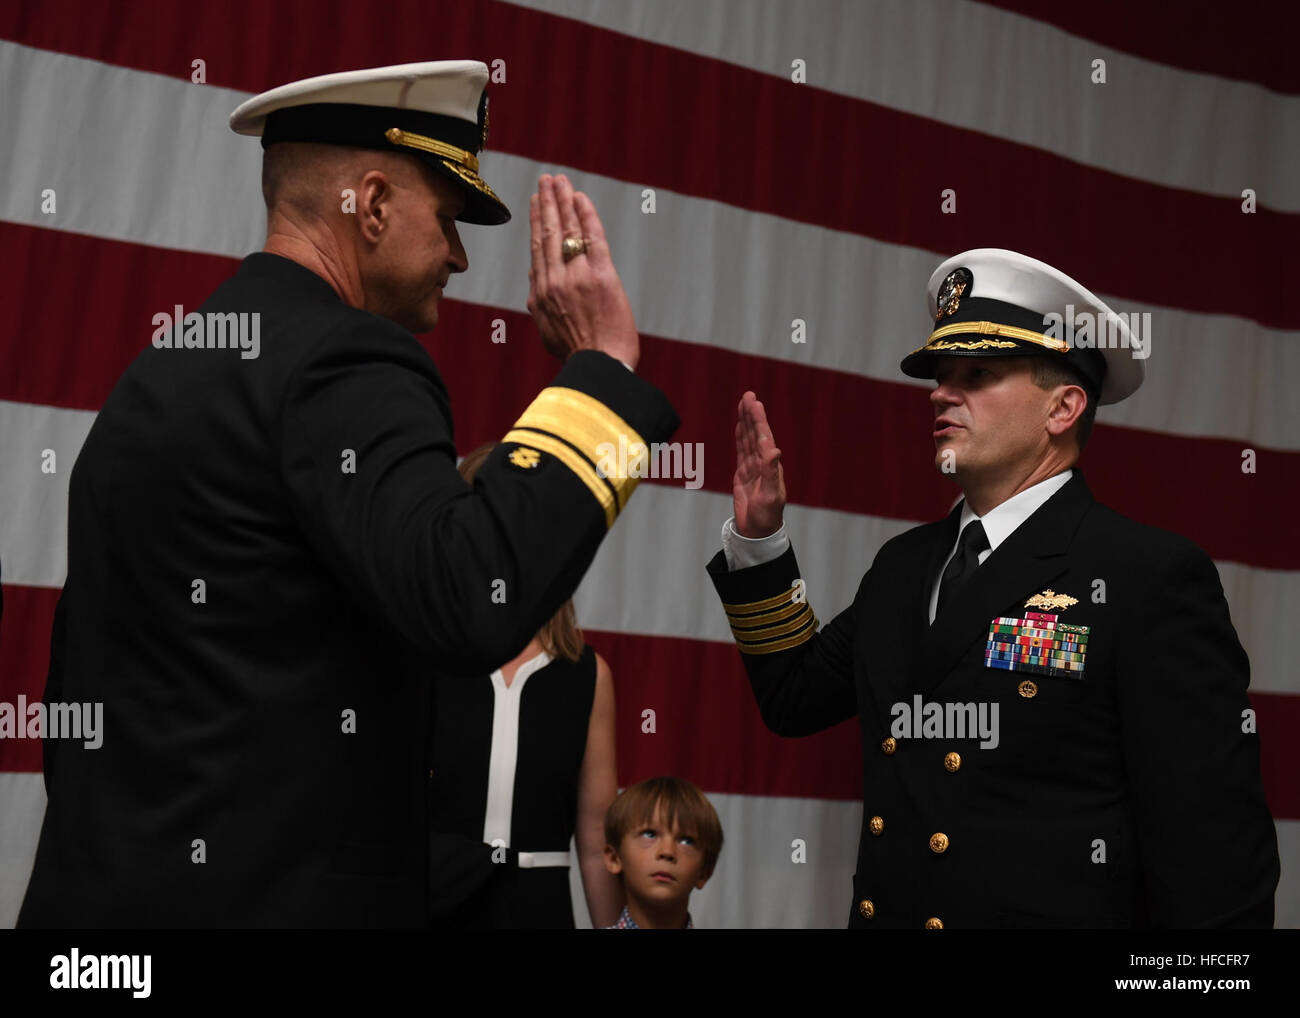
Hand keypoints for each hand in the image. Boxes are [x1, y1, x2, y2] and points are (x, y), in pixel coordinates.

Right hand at [527, 174, 639, 368]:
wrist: (599, 366)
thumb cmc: (577, 354)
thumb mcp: (547, 329)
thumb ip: (537, 301)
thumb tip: (533, 273)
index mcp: (539, 294)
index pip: (537, 248)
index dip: (536, 222)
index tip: (535, 202)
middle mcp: (554, 281)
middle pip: (548, 233)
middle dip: (546, 202)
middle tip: (545, 180)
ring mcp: (577, 276)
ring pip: (567, 230)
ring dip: (563, 201)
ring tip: (559, 181)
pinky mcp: (601, 275)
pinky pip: (592, 237)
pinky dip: (586, 215)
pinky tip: (581, 198)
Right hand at [733, 392, 785, 537]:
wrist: (758, 533)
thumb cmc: (767, 517)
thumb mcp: (771, 496)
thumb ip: (772, 473)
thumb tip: (774, 451)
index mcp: (770, 466)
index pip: (763, 438)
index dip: (759, 420)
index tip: (754, 403)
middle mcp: (763, 464)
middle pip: (756, 434)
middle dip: (752, 414)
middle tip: (748, 395)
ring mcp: (753, 468)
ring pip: (748, 439)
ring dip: (746, 422)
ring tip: (744, 404)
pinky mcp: (744, 474)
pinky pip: (741, 451)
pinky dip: (741, 437)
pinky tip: (740, 426)